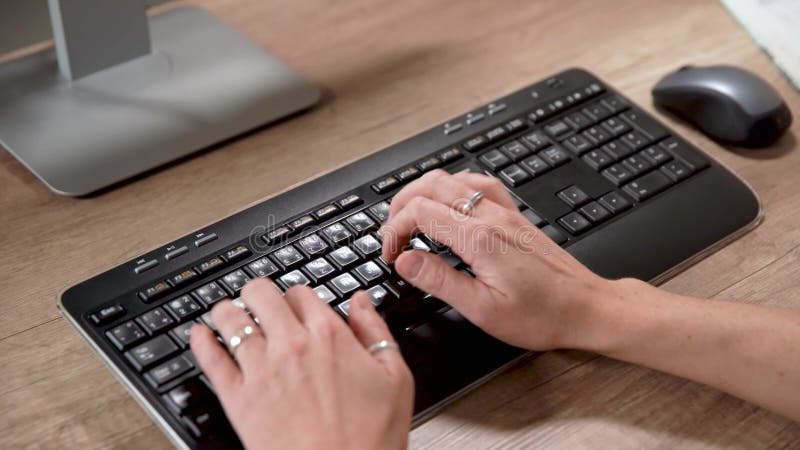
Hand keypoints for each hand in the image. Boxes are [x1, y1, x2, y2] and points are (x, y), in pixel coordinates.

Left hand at [190, 279, 413, 449]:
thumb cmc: (370, 438)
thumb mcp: (395, 378)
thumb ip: (375, 331)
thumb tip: (361, 302)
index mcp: (330, 335)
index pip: (301, 292)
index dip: (298, 296)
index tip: (297, 305)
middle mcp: (292, 345)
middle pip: (260, 294)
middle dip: (258, 293)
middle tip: (259, 301)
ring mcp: (261, 369)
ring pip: (230, 318)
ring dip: (228, 310)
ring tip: (229, 312)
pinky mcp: (238, 398)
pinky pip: (210, 358)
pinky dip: (202, 340)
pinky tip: (201, 334)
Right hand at [380, 169, 623, 350]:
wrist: (587, 308)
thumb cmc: (542, 315)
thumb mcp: (483, 310)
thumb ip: (440, 281)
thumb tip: (405, 261)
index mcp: (479, 239)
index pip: (420, 212)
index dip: (394, 230)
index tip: (390, 254)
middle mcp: (492, 217)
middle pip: (432, 185)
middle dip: (402, 204)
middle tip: (392, 233)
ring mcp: (506, 212)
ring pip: (455, 178)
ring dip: (425, 191)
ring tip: (411, 215)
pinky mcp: (515, 217)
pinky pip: (480, 184)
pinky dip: (454, 187)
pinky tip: (449, 202)